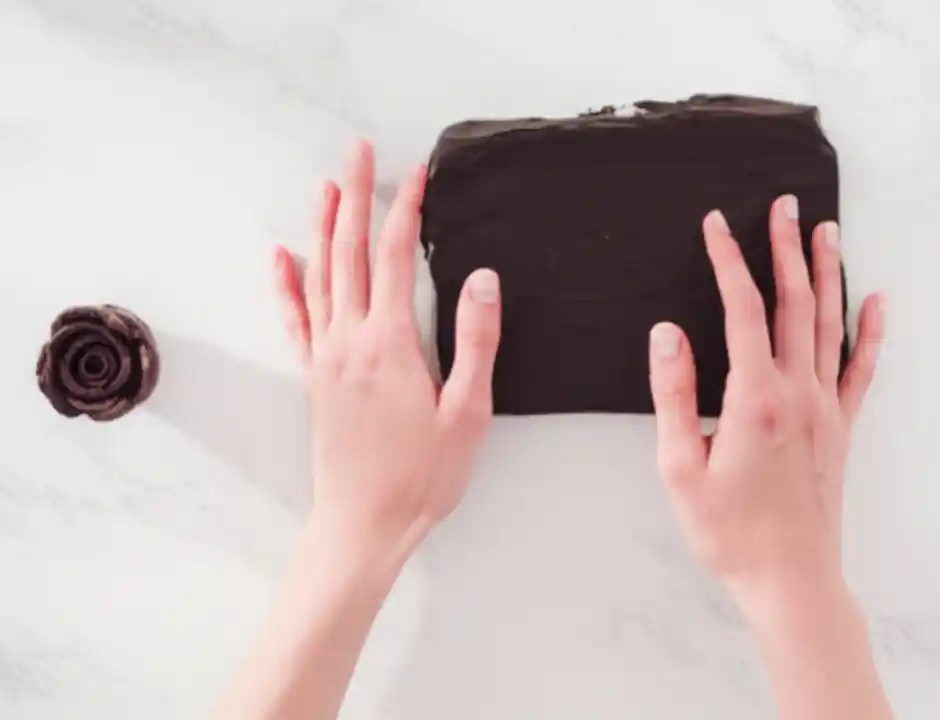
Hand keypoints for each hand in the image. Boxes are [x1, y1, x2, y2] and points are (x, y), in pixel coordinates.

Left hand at [273, 140, 501, 553]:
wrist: (364, 524)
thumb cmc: (423, 476)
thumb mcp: (468, 411)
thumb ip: (475, 340)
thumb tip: (481, 277)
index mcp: (391, 343)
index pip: (398, 257)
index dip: (407, 208)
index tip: (417, 172)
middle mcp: (350, 341)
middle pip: (350, 252)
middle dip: (354, 197)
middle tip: (357, 152)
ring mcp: (325, 357)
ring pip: (319, 276)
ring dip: (323, 228)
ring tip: (326, 187)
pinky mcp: (315, 378)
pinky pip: (295, 318)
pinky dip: (287, 283)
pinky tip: (282, 258)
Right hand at [647, 194, 883, 607]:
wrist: (791, 579)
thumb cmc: (730, 532)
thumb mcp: (680, 468)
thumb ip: (674, 395)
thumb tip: (667, 334)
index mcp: (755, 397)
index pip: (742, 309)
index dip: (728, 260)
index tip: (717, 223)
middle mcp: (798, 393)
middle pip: (794, 302)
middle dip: (785, 249)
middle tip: (784, 205)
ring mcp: (826, 408)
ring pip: (830, 324)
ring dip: (827, 274)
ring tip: (825, 230)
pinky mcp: (841, 429)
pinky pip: (862, 369)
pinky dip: (871, 331)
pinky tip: (878, 300)